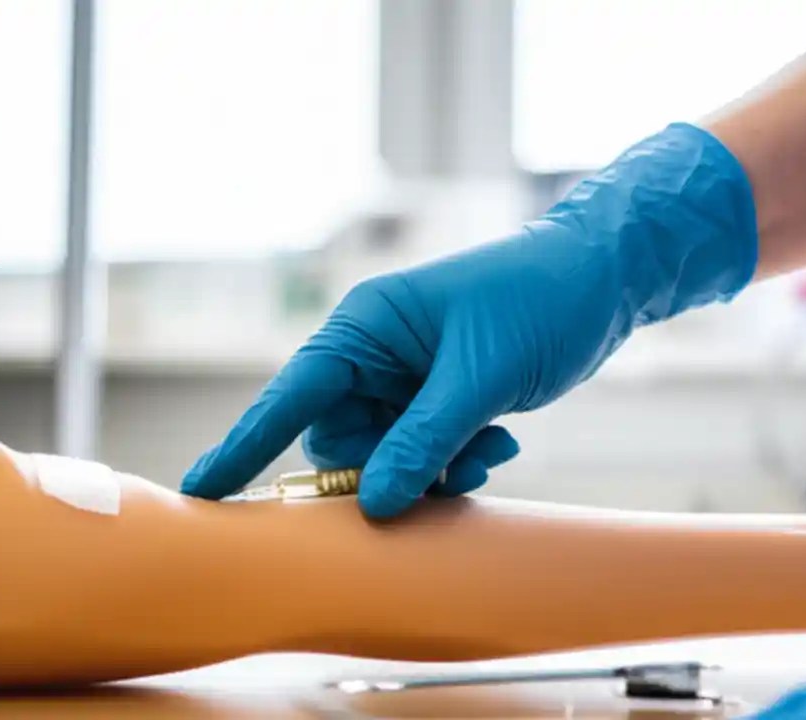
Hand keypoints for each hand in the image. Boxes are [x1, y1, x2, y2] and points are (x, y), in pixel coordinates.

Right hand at [182, 123, 757, 516]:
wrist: (602, 280)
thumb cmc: (538, 301)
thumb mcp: (480, 375)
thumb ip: (424, 442)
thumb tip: (371, 503)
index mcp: (367, 327)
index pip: (292, 394)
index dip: (245, 444)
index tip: (203, 491)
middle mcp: (376, 355)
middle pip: (340, 442)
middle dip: (383, 471)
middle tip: (436, 475)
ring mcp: (407, 381)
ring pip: (386, 459)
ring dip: (433, 471)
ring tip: (489, 445)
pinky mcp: (438, 402)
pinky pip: (423, 457)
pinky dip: (457, 464)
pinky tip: (500, 441)